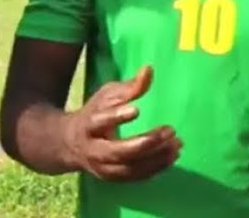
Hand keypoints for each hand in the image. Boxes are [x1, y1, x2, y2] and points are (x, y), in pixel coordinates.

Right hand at [62, 65, 181, 181]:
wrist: (70, 144)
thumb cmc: (94, 114)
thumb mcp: (106, 96)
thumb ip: (128, 87)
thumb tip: (149, 70)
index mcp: (88, 125)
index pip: (100, 121)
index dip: (116, 116)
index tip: (137, 109)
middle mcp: (93, 150)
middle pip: (118, 152)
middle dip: (146, 143)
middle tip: (170, 130)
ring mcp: (103, 168)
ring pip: (130, 168)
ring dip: (156, 158)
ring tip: (177, 144)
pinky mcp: (114, 178)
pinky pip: (137, 177)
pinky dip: (156, 168)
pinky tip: (172, 156)